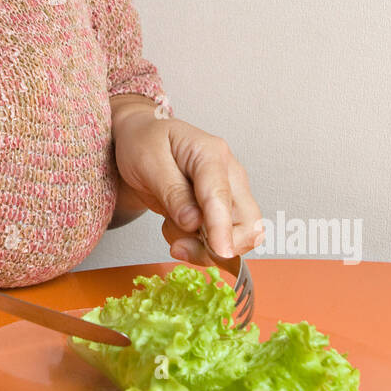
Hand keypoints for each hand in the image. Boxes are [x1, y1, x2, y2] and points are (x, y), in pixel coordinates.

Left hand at [112, 110, 261, 266]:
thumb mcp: (147, 161)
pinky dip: (199, 245)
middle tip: (178, 246)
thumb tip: (193, 222)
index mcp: (211, 153)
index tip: (220, 251)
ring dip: (203, 247)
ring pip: (238, 237)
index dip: (222, 227)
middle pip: (247, 222)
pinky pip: (222, 239)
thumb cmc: (145, 142)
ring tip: (170, 227)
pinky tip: (176, 226)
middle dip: (217, 246)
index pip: (222, 196)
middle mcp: (229, 173)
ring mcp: (230, 192)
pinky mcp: (223, 210)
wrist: (142, 139)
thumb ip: (171, 191)